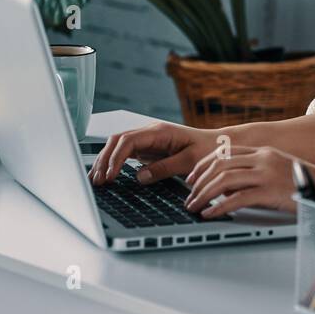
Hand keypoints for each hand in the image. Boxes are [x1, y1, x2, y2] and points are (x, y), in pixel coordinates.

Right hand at [89, 120, 221, 185]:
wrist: (219, 145)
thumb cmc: (208, 150)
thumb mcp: (190, 161)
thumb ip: (165, 168)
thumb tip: (140, 177)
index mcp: (160, 131)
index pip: (129, 141)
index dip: (116, 158)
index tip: (110, 176)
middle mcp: (150, 132)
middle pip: (117, 140)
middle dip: (104, 159)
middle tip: (97, 181)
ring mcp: (147, 139)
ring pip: (118, 145)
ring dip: (105, 161)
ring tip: (95, 180)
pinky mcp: (148, 148)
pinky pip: (125, 152)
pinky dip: (113, 162)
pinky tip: (106, 175)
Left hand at [184, 145, 314, 216]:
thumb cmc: (303, 185)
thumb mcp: (275, 173)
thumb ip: (251, 176)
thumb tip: (224, 189)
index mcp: (263, 151)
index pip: (224, 153)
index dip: (203, 165)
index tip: (191, 178)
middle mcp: (263, 158)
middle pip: (220, 165)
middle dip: (199, 182)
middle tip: (189, 196)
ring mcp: (267, 173)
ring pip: (224, 180)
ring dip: (204, 195)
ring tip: (194, 207)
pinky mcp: (271, 191)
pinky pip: (237, 198)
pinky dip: (219, 208)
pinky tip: (210, 215)